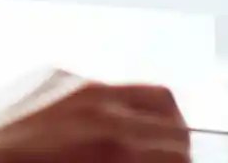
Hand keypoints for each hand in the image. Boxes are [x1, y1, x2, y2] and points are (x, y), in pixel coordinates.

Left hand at [0, 69, 190, 162]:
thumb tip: (148, 161)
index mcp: (114, 142)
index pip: (176, 147)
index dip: (180, 161)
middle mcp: (99, 103)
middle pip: (168, 110)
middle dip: (174, 136)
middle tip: (168, 156)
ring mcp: (73, 82)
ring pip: (134, 90)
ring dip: (145, 116)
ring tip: (135, 141)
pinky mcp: (46, 73)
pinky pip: (91, 83)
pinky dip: (101, 105)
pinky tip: (83, 128)